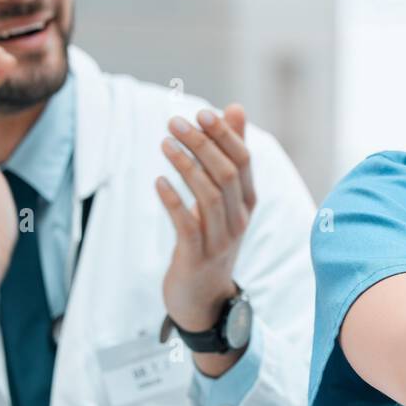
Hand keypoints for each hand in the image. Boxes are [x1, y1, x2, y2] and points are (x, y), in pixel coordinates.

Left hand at [155, 105, 255, 334]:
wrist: (204, 298)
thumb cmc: (212, 238)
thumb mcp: (226, 198)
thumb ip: (231, 153)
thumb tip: (235, 108)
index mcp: (247, 202)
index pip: (244, 161)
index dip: (224, 135)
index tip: (201, 112)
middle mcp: (239, 219)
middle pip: (227, 174)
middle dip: (201, 144)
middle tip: (174, 123)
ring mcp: (220, 240)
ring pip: (209, 196)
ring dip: (185, 166)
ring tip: (164, 143)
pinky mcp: (197, 257)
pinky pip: (187, 225)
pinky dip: (173, 201)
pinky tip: (158, 181)